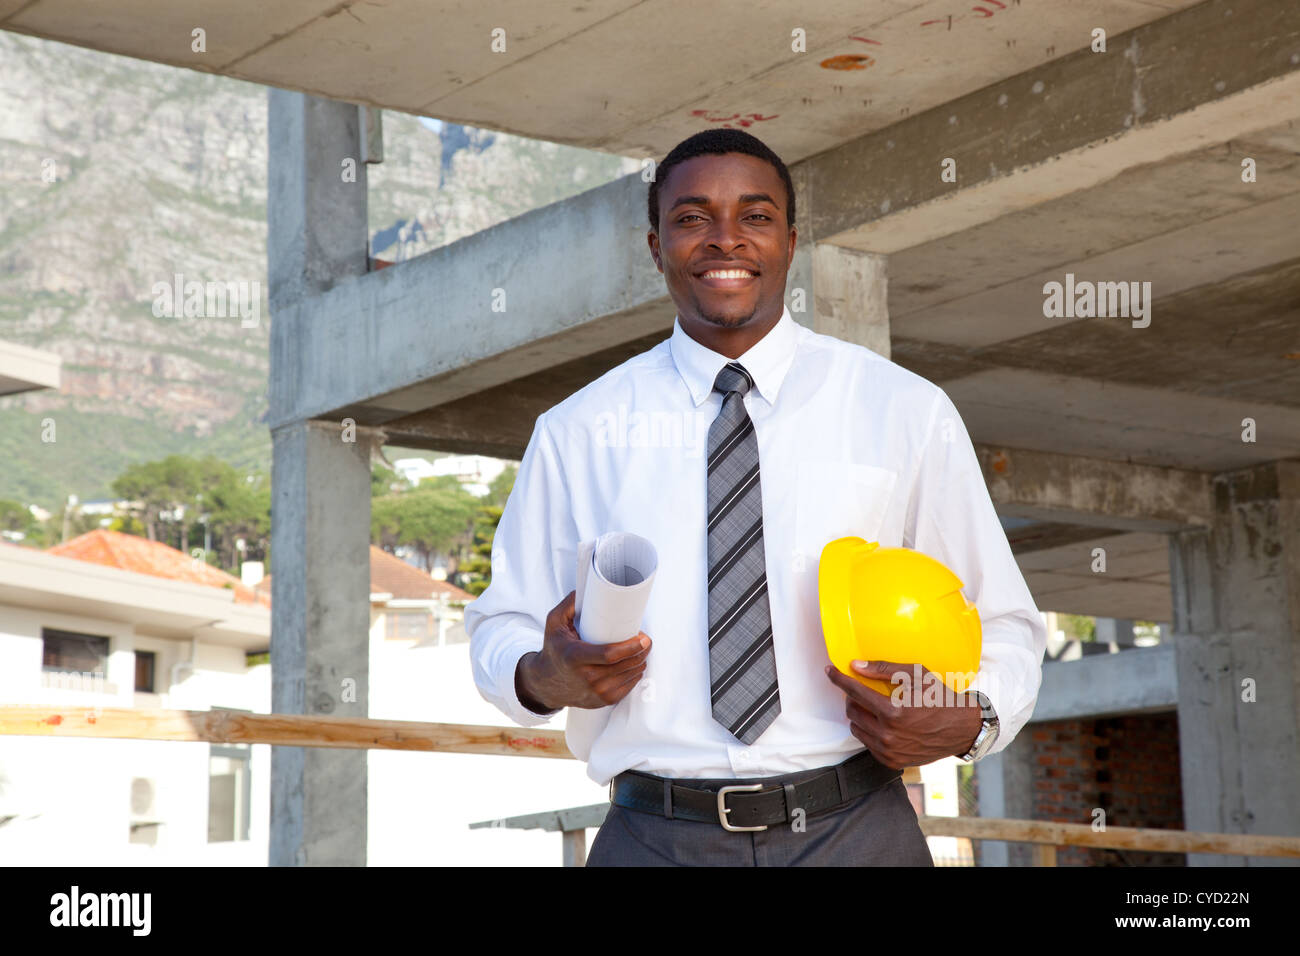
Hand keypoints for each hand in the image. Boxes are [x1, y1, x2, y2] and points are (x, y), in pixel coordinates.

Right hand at [516, 590, 651, 710]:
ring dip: (640, 662)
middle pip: (624, 665)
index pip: (609, 655)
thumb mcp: (554, 623)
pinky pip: (627, 687)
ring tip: (642, 650)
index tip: (643, 638)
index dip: (630, 647)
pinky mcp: (602, 701)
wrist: (546, 683)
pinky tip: (636, 665)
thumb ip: (569, 604)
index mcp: (575, 657)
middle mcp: (586, 677)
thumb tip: (587, 589)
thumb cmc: (554, 649)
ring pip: (629, 676)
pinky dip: (635, 675)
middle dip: (641, 652)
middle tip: (647, 640)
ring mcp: (595, 693)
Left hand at [824, 659, 983, 768]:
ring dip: (858, 714)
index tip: (830, 671)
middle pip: (851, 711)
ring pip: (856, 728)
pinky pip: (867, 743)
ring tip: (872, 706)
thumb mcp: (917, 675)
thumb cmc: (940, 698)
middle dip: (851, 697)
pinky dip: (869, 731)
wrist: (962, 729)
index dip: (839, 679)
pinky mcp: (891, 761)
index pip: (854, 692)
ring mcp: (889, 751)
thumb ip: (884, 669)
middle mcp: (888, 734)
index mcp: (893, 712)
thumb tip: (856, 666)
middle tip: (860, 689)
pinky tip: (881, 723)